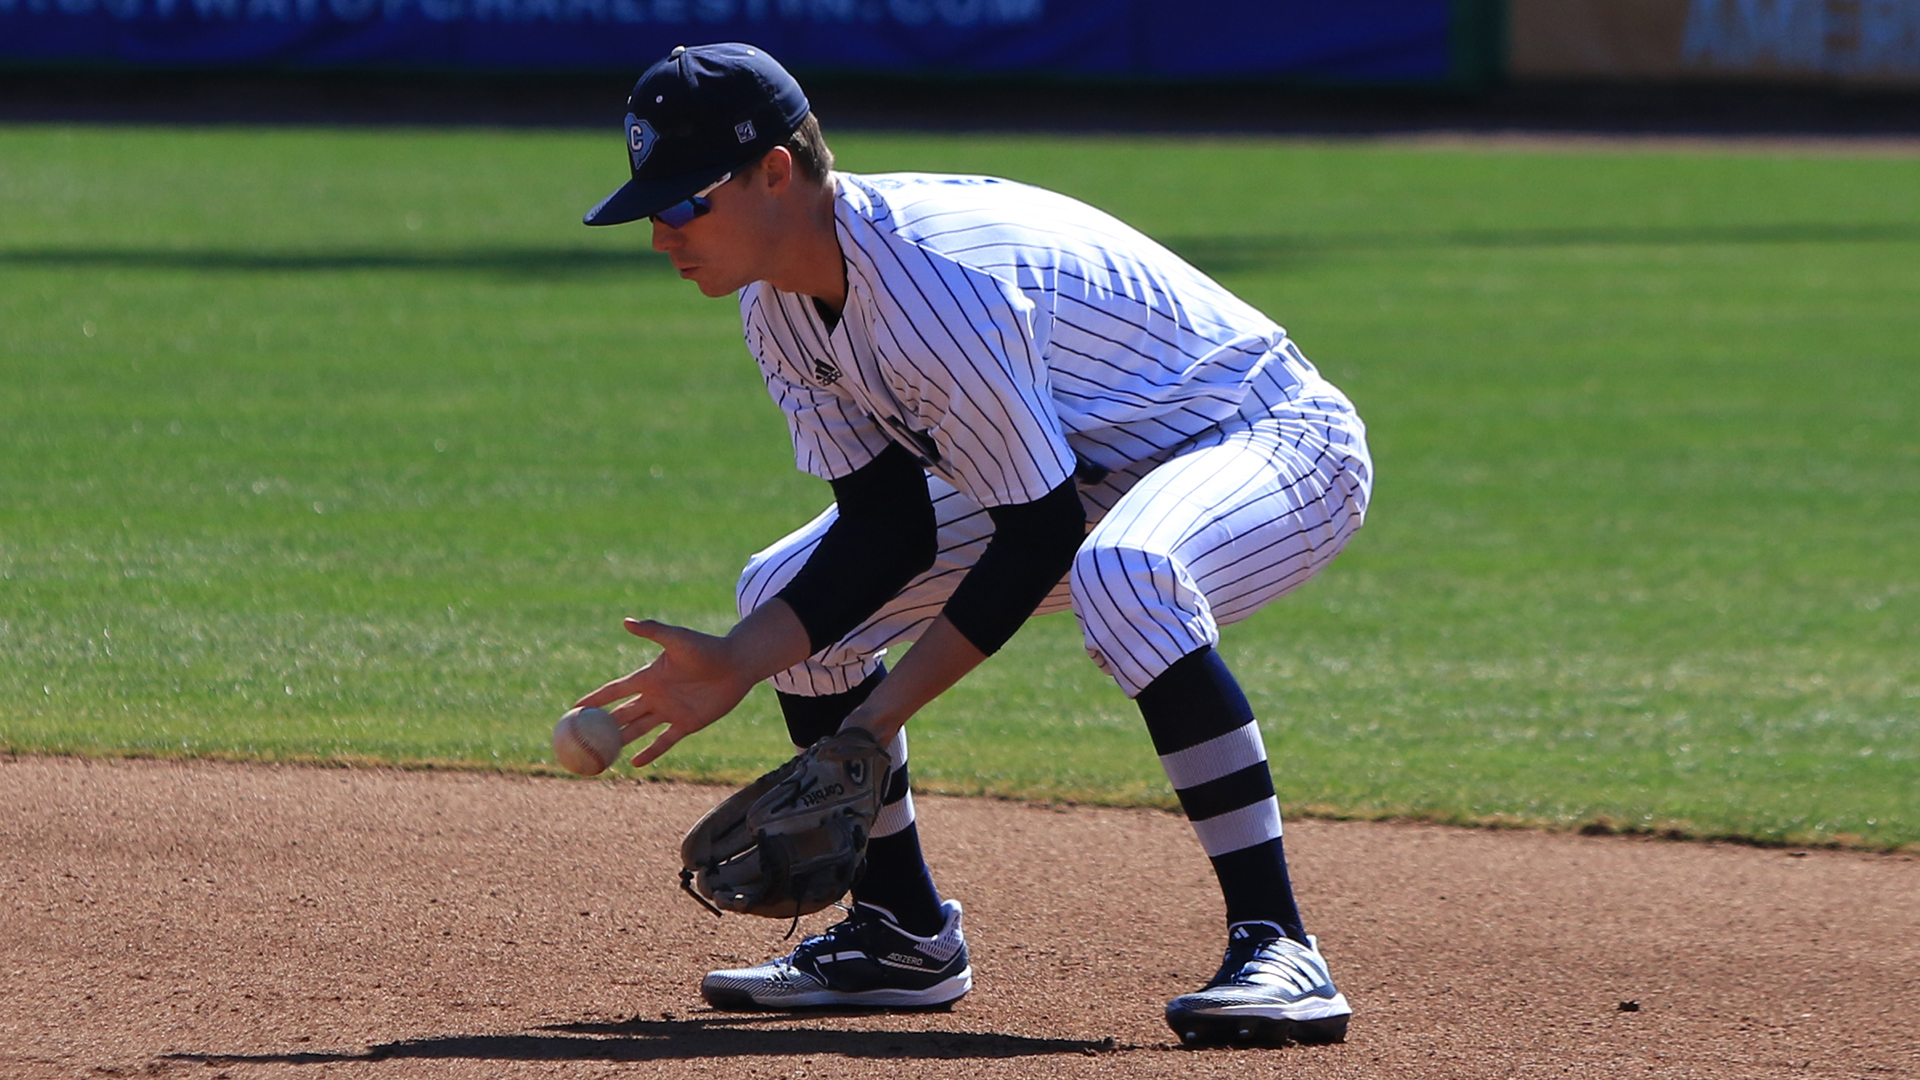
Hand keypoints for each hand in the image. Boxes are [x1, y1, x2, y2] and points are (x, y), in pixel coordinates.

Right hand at [574, 618, 758, 767]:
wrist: (736, 664)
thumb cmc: (707, 648)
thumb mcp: (678, 639)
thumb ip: (653, 632)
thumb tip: (626, 622)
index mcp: (649, 676)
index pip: (615, 691)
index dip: (594, 700)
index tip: (574, 709)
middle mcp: (655, 695)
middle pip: (621, 714)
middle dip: (601, 726)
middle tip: (580, 739)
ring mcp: (670, 711)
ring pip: (638, 730)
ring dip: (621, 742)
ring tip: (601, 756)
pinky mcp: (687, 724)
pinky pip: (664, 741)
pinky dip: (650, 752)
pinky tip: (634, 763)